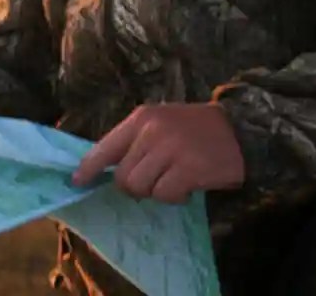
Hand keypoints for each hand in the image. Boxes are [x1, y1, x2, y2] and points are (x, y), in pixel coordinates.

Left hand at [70, 103, 245, 203]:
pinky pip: (165, 195)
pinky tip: (188, 186)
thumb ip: (134, 143)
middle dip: (135, 186)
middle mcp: (152, 131)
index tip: (76, 182)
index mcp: (141, 118)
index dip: (88, 168)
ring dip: (156, 191)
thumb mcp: (160, 124)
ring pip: (141, 188)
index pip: (104, 147)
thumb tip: (104, 171)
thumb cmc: (194, 129)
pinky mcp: (189, 168)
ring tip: (173, 179)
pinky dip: (175, 198)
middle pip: (122, 176)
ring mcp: (171, 149)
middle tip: (156, 180)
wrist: (239, 130)